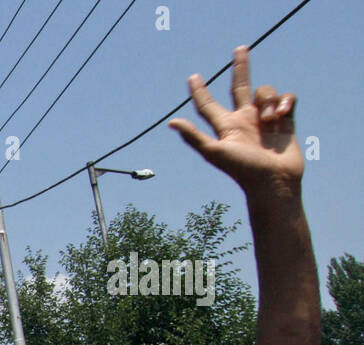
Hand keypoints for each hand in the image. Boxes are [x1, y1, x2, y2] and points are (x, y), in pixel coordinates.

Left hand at [168, 46, 301, 194]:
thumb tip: (171, 122)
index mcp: (225, 127)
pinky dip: (285, 101)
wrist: (275, 182)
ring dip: (268, 99)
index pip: (208, 105)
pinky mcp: (286, 121)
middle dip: (240, 68)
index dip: (199, 91)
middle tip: (240, 48)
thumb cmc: (243, 170)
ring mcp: (264, 120)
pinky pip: (287, 98)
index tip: (192, 77)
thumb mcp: (215, 152)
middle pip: (239, 87)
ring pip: (265, 92)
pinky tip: (282, 116)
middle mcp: (243, 120)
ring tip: (269, 121)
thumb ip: (194, 137)